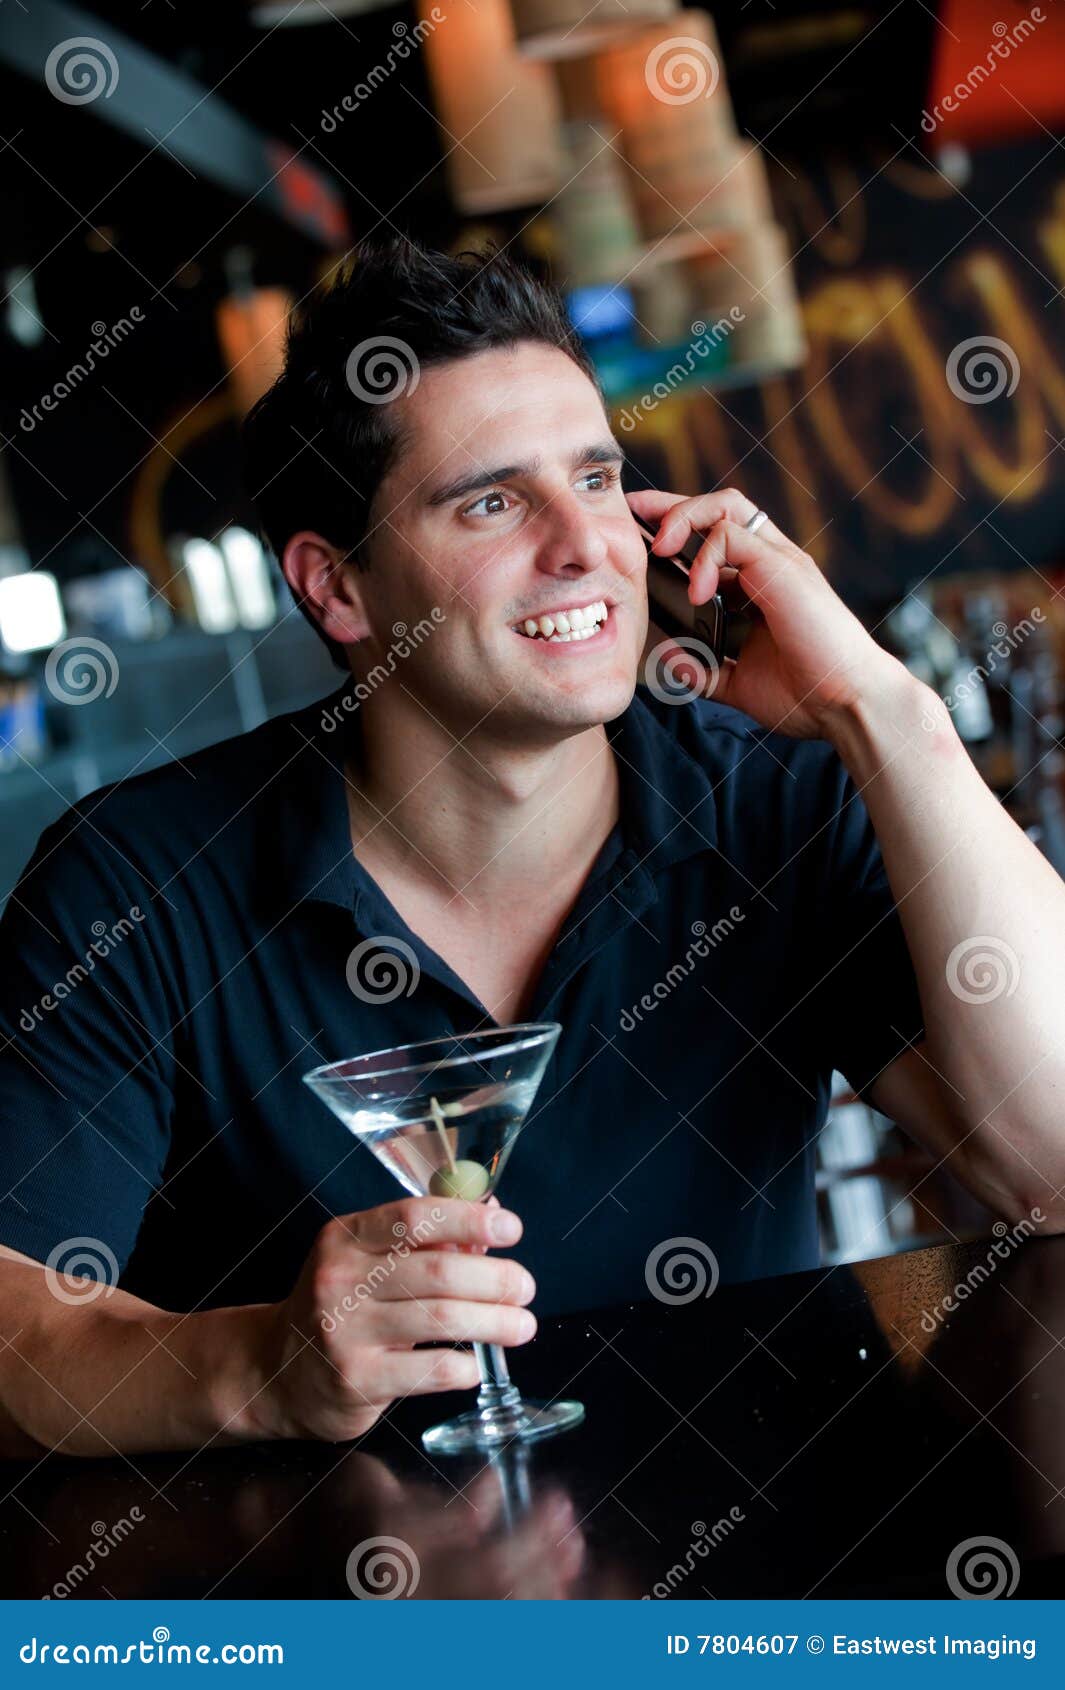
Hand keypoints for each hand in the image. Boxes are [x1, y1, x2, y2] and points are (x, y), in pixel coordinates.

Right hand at [252, 1195, 535, 1442]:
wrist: (276, 1371)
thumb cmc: (339, 1308)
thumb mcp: (365, 1262)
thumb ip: (423, 1242)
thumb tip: (490, 1217)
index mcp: (346, 1238)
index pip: (414, 1217)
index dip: (469, 1220)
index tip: (511, 1228)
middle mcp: (341, 1280)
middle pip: (437, 1271)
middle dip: (495, 1279)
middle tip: (526, 1287)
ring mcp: (345, 1332)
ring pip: (440, 1319)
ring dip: (494, 1322)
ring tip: (522, 1325)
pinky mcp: (356, 1380)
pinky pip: (429, 1371)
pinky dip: (465, 1366)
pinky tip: (477, 1365)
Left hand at [627, 485, 907, 737]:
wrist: (849, 705)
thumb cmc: (806, 695)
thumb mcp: (738, 684)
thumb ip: (703, 670)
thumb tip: (666, 659)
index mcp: (762, 583)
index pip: (716, 534)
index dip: (677, 527)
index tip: (639, 533)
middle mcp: (772, 563)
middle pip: (719, 506)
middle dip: (670, 505)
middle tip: (633, 516)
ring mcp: (779, 562)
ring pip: (725, 506)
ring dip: (683, 519)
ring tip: (659, 551)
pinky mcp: (783, 569)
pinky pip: (732, 536)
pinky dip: (706, 558)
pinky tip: (698, 592)